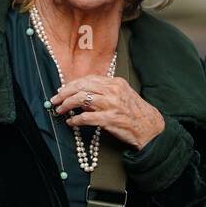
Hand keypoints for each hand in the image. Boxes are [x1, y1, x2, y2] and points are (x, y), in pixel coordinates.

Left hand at [50, 75, 164, 149]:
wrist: (150, 127)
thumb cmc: (136, 113)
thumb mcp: (122, 96)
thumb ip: (104, 93)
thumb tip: (83, 97)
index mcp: (115, 82)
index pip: (88, 79)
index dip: (72, 84)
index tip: (62, 90)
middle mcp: (113, 90)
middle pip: (82, 86)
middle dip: (64, 93)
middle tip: (54, 99)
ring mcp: (111, 104)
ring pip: (81, 99)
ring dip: (67, 105)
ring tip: (60, 110)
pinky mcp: (110, 119)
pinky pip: (87, 117)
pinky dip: (76, 119)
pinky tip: (70, 122)